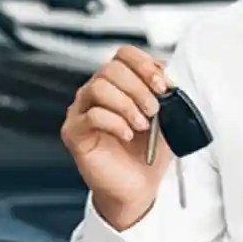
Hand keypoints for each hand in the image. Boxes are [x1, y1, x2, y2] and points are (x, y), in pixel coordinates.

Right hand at [61, 45, 171, 230]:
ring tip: (141, 125)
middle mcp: (97, 92)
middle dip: (138, 88)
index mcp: (118, 83)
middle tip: (153, 110)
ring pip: (98, 87)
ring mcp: (82, 111)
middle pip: (111, 68)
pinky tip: (127, 135)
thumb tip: (167, 74)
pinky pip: (91, 115)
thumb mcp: (167, 117)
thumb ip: (165, 93)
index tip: (162, 85)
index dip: (144, 64)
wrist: (138, 187)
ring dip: (126, 105)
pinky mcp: (75, 132)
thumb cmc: (148, 152)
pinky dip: (115, 123)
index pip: (124, 54)